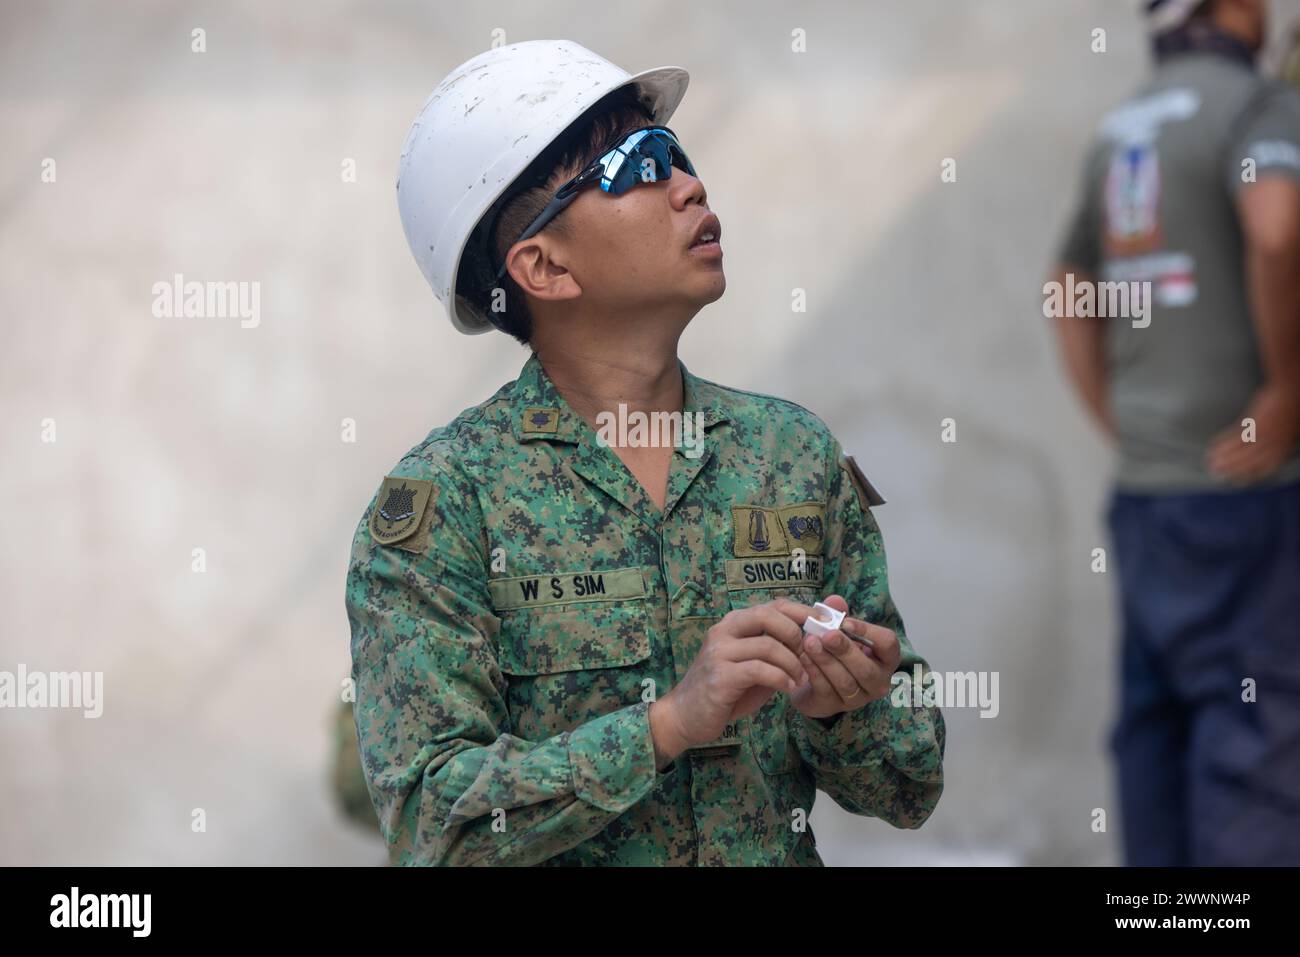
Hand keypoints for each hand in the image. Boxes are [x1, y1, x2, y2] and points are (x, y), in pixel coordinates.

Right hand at [655, 602, 809, 755]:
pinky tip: (788, 688)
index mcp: (734, 623)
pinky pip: (759, 670)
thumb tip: (814, 639)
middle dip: (796, 632)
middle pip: (768, 615)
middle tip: (809, 653)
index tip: (826, 623)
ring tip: (801, 678)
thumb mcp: (755, 665)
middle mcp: (724, 631)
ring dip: (793, 663)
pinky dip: (781, 678)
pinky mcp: (720, 676)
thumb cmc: (726, 690)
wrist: (686, 716)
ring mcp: (719, 652)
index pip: (773, 605)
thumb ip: (778, 650)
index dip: (803, 611)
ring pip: (768, 645)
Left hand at [787, 594, 900, 719]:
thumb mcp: (837, 630)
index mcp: (885, 658)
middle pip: (866, 669)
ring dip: (826, 661)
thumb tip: (834, 601)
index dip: (869, 632)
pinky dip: (813, 671)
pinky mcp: (834, 706)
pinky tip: (802, 656)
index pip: (889, 645)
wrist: (812, 679)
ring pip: (845, 682)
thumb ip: (837, 614)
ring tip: (809, 642)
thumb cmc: (834, 650)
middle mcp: (877, 681)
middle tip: (826, 634)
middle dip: (845, 650)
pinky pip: (826, 689)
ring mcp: (857, 698)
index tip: (845, 622)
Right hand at [1206, 385, 1299, 482]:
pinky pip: (1234, 437)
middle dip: (1233, 470)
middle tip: (1219, 476)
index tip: (1239, 481)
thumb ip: (1283, 441)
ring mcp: (1260, 433)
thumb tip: (1276, 450)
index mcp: (1283, 446)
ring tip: (1211, 464)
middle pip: (1249, 462)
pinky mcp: (1251, 423)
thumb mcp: (1294, 429)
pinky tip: (1214, 447)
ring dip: (1224, 459)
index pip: (1266, 467)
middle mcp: (1271, 443)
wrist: (1290, 389)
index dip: (1251, 476)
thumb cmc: (1294, 406)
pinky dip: (1223, 443)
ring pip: (1239, 451)